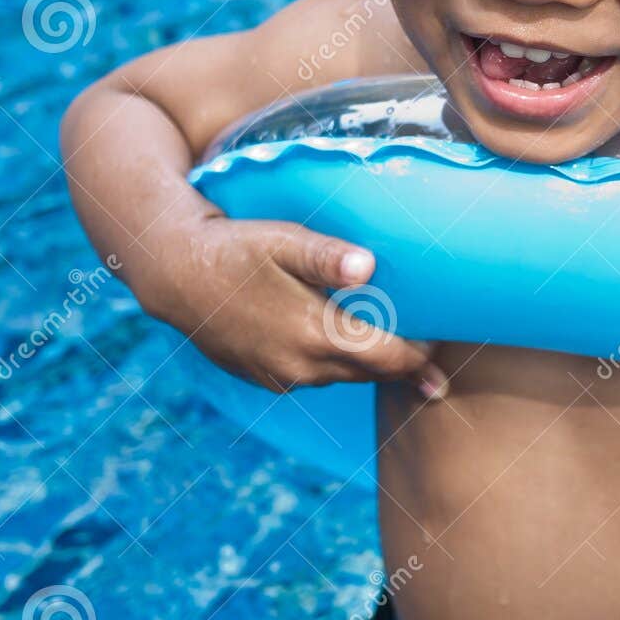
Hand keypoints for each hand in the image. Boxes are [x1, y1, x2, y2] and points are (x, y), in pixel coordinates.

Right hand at [140, 214, 448, 397]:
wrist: (173, 275)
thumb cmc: (233, 249)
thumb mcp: (281, 240)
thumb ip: (327, 256)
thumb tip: (370, 266)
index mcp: (313, 334)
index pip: (388, 358)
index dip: (422, 355)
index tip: (445, 340)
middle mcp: (301, 367)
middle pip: (371, 373)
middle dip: (404, 364)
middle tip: (438, 352)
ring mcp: (281, 378)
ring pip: (343, 377)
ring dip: (370, 365)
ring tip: (402, 351)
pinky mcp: (265, 379)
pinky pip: (315, 377)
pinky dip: (336, 365)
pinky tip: (345, 346)